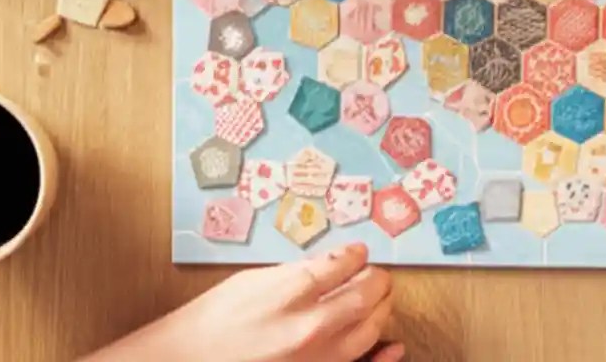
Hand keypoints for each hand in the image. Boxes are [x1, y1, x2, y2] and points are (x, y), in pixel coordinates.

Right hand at [83, 243, 401, 361]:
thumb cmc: (210, 322)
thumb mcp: (250, 281)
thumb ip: (294, 273)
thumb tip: (331, 264)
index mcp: (288, 293)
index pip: (342, 265)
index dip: (356, 256)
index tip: (359, 253)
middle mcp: (307, 327)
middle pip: (364, 296)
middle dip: (378, 281)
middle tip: (378, 275)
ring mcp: (314, 359)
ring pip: (368, 330)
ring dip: (380, 311)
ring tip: (379, 300)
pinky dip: (382, 357)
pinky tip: (394, 345)